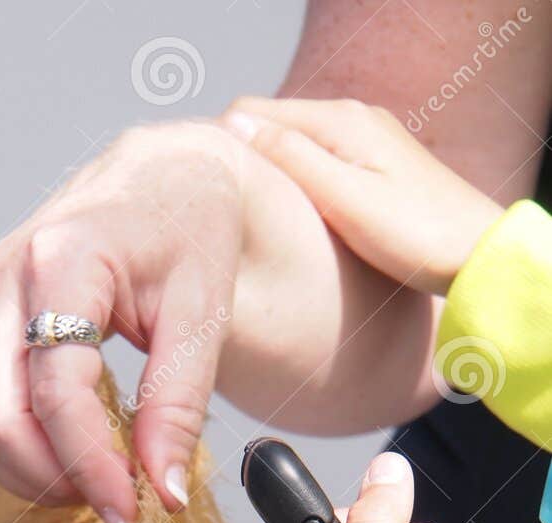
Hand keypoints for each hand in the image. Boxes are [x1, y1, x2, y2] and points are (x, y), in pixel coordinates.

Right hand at [0, 119, 443, 522]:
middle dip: (53, 480)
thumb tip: (162, 495)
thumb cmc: (193, 232)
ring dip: (30, 475)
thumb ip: (179, 404)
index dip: (90, 467)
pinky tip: (73, 459)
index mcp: (60, 259)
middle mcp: (4, 278)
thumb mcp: (205, 313)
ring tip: (97, 485)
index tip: (130, 516)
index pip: (57, 393)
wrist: (169, 179)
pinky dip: (20, 453)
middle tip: (115, 506)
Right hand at [223, 97, 500, 295]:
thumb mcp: (345, 199)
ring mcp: (364, 138)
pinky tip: (288, 216)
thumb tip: (233, 125)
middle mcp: (351, 117)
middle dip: (237, 160)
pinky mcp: (374, 163)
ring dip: (264, 174)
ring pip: (291, 145)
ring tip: (244, 217)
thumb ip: (291, 158)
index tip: (200, 195)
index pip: (249, 112)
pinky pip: (315, 160)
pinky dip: (292, 182)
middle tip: (214, 213)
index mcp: (338, 120)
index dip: (218, 148)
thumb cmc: (416, 235)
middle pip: (268, 126)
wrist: (477, 254)